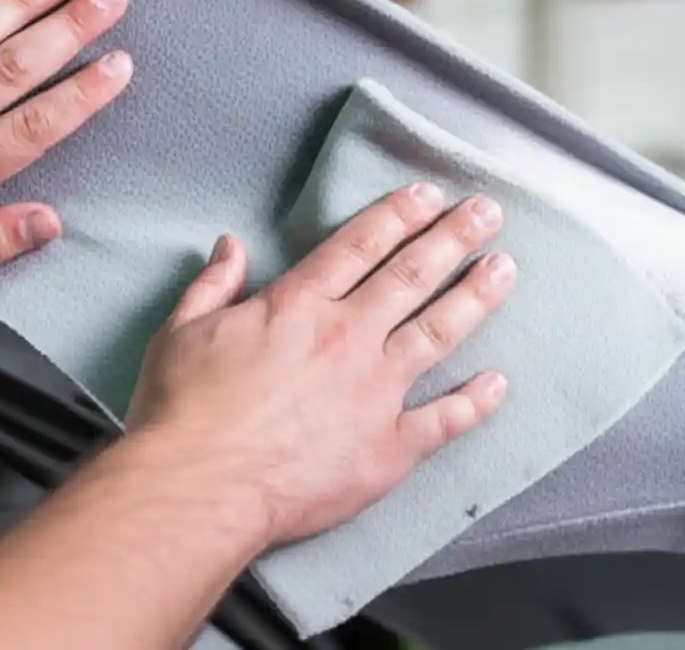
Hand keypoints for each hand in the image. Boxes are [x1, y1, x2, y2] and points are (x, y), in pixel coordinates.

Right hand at [128, 183, 517, 546]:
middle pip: (411, 275)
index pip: (360, 246)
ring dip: (475, 297)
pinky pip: (444, 420)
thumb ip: (212, 284)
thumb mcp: (180, 332)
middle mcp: (346, 338)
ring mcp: (374, 391)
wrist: (199, 489)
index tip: (431, 195)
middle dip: (454, 238)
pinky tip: (498, 383)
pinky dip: (475, 402)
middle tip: (487, 213)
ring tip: (504, 270)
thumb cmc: (183, 414)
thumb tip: (229, 245)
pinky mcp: (387, 446)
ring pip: (438, 332)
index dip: (399, 215)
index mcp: (299, 306)